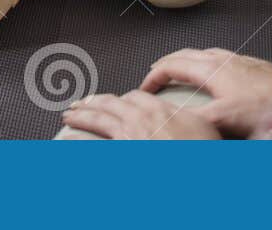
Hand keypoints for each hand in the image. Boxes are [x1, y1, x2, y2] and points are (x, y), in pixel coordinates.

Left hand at [61, 91, 221, 139]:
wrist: (201, 175)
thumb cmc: (204, 152)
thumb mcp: (203, 127)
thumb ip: (188, 116)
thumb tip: (183, 115)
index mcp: (161, 109)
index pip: (135, 97)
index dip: (123, 99)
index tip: (116, 101)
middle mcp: (141, 118)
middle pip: (111, 103)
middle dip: (94, 102)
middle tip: (82, 102)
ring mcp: (128, 136)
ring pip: (99, 118)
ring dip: (81, 115)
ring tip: (69, 115)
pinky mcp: (121, 152)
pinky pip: (93, 146)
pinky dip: (78, 142)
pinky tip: (68, 140)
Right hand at [140, 48, 271, 135]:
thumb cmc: (266, 109)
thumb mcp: (224, 118)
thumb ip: (196, 117)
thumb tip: (172, 118)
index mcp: (212, 69)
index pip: (173, 66)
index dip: (154, 76)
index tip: (145, 87)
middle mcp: (224, 59)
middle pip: (187, 54)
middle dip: (168, 63)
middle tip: (157, 74)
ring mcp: (241, 60)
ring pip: (207, 53)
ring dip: (190, 61)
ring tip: (185, 71)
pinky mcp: (257, 65)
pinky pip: (227, 58)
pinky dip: (212, 63)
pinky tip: (220, 75)